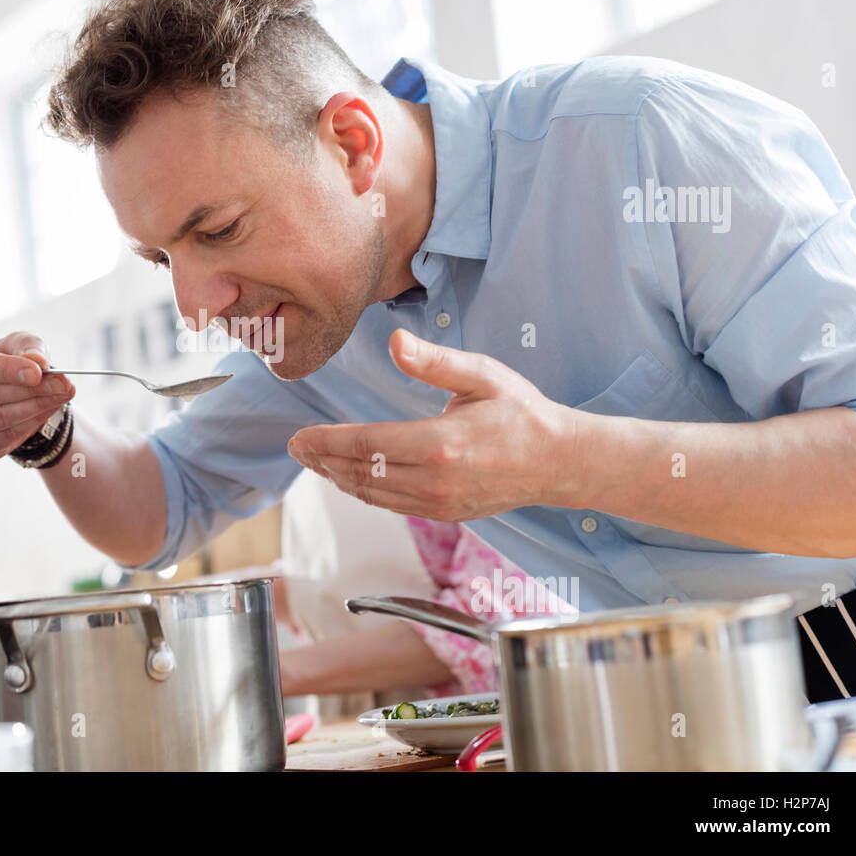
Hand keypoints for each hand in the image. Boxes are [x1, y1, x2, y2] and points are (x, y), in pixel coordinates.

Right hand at [0, 331, 75, 459]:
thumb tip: (38, 362)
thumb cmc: (9, 360)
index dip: (5, 370)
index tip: (38, 372)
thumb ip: (29, 347)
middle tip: (63, 384)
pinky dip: (30, 425)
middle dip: (30, 390)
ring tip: (61, 395)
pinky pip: (4, 439)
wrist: (8, 390)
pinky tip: (46, 411)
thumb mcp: (21, 344)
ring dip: (35, 407)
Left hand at [286, 329, 578, 520]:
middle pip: (361, 472)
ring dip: (338, 477)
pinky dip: (364, 490)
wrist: (559, 462)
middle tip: (296, 448)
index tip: (300, 437)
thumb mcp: (482, 375)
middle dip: (322, 460)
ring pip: (373, 493)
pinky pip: (391, 505)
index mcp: (441, 444)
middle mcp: (436, 480)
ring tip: (313, 461)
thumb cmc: (521, 413)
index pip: (367, 445)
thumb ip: (434, 361)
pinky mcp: (444, 514)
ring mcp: (439, 502)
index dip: (327, 442)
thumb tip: (395, 341)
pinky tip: (348, 477)